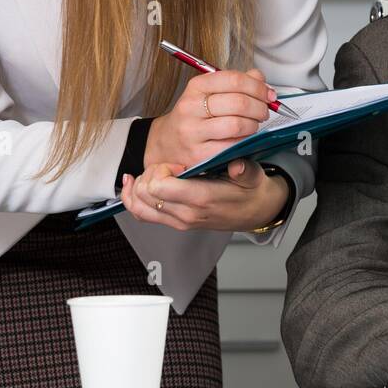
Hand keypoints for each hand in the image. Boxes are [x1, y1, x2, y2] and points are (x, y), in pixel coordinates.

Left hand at [119, 157, 288, 232]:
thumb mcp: (254, 176)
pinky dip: (132, 198)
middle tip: (170, 167)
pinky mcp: (174, 223)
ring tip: (155, 174)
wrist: (255, 212)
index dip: (162, 169)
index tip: (178, 164)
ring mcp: (178, 221)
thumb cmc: (251, 192)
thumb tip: (238, 165)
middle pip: (144, 193)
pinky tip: (136, 183)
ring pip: (137, 204)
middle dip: (151, 173)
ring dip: (140, 185)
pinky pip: (141, 214)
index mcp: (202, 199)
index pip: (159, 186)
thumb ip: (245, 169)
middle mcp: (186, 213)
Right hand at [145, 67, 274, 171]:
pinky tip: (244, 139)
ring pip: (237, 125)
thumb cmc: (194, 115)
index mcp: (196, 87)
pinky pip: (231, 146)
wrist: (167, 142)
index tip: (269, 94)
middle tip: (264, 111)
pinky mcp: (198, 154)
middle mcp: (191, 107)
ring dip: (254, 125)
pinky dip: (244, 142)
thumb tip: (261, 79)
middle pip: (239, 102)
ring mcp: (193, 131)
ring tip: (254, 125)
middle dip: (260, 107)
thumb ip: (236, 82)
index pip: (234, 80)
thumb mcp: (209, 92)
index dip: (258, 87)